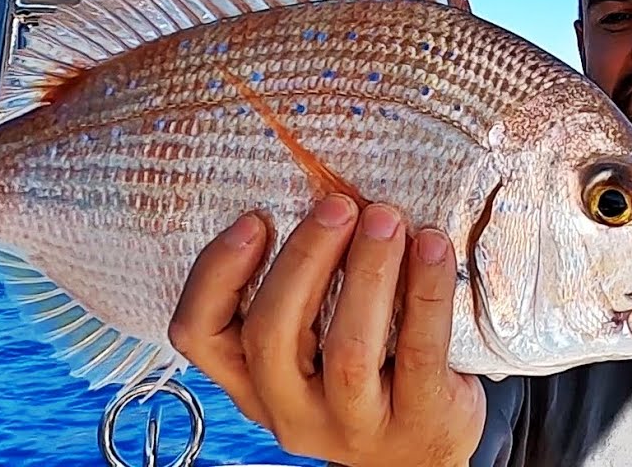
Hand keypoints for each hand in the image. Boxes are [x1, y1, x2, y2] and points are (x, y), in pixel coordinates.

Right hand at [168, 193, 485, 466]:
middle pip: (271, 334)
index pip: (198, 335)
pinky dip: (427, 291)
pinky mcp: (417, 422)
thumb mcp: (311, 348)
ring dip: (366, 271)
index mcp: (251, 382)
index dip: (216, 274)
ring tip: (386, 218)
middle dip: (304, 257)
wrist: (424, 450)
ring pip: (347, 351)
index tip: (255, 220)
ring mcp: (352, 426)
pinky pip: (420, 352)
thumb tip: (314, 191)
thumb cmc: (364, 375)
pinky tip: (432, 246)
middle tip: (339, 204)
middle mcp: (289, 411)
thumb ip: (299, 294)